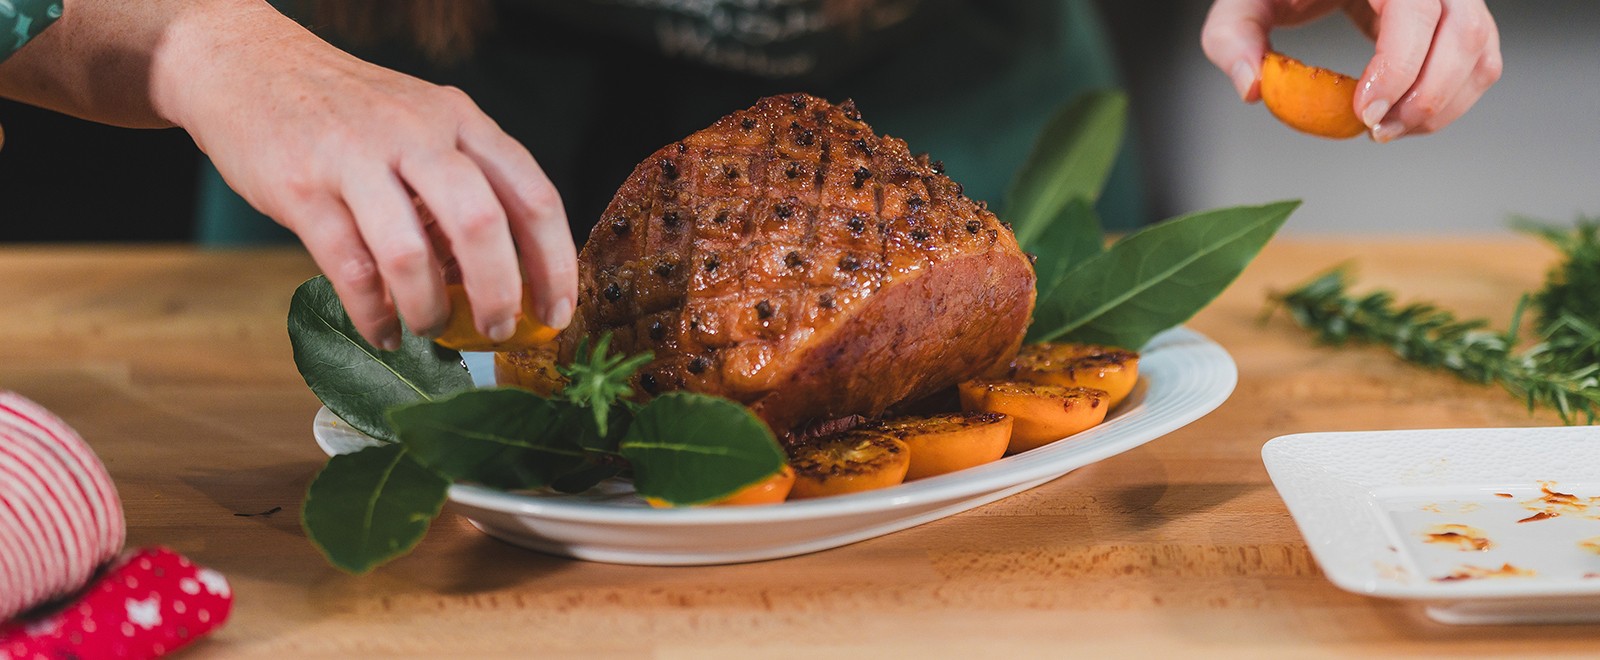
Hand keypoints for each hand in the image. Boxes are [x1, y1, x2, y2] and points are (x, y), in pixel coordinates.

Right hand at [156, 3, 576, 349]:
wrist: (246, 64)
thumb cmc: (347, 112)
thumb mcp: (422, 125)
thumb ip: (462, 186)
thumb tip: (498, 278)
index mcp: (460, 120)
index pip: (533, 195)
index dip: (555, 262)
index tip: (557, 311)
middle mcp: (416, 133)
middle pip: (482, 223)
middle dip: (499, 292)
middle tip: (497, 330)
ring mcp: (356, 158)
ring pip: (412, 253)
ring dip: (429, 308)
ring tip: (429, 329)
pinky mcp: (301, 187)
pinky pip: (350, 268)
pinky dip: (373, 313)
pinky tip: (382, 330)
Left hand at [1201, 0, 1501, 141]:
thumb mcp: (1242, 4)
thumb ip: (1233, 40)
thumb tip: (1254, 89)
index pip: (1415, 11)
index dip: (1399, 67)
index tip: (1364, 114)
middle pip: (1463, 32)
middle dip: (1425, 96)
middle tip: (1375, 131)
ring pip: (1479, 50)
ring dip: (1440, 104)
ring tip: (1385, 129)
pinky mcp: (1454, 18)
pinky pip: (1478, 60)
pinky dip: (1448, 100)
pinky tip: (1401, 116)